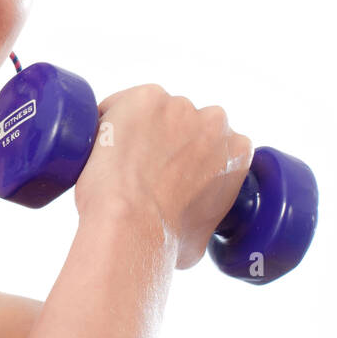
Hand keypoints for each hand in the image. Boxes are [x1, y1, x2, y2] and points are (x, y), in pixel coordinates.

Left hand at [73, 84, 253, 269]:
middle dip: (162, 138)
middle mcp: (216, 122)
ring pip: (150, 111)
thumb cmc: (163, 239)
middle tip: (135, 166)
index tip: (162, 170)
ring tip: (113, 158)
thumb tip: (188, 232)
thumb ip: (201, 220)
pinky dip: (106, 118)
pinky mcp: (146, 97)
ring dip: (134, 127)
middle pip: (181, 122)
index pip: (208, 143)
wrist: (134, 223)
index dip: (183, 155)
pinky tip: (99, 142)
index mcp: (238, 152)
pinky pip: (119, 104)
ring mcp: (180, 106)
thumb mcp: (200, 236)